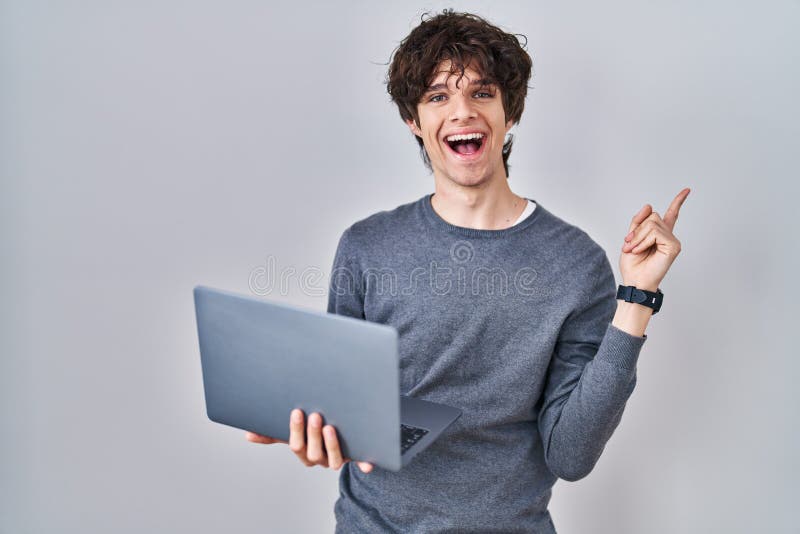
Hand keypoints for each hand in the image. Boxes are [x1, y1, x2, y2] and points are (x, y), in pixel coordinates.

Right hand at [245, 409, 373, 472]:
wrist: (342, 439)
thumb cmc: (313, 434)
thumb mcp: (295, 432)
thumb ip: (274, 434)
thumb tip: (247, 435)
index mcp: (304, 452)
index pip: (296, 445)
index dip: (296, 430)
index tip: (297, 412)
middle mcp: (320, 458)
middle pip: (313, 453)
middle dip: (312, 435)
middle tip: (314, 415)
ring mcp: (337, 459)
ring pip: (333, 460)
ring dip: (332, 445)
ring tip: (330, 427)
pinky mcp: (355, 458)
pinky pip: (360, 463)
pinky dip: (364, 463)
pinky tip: (367, 463)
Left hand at [620, 188, 689, 290]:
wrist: (634, 281)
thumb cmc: (633, 265)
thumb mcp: (630, 238)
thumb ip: (638, 222)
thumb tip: (649, 205)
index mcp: (659, 234)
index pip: (671, 214)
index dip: (678, 201)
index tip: (687, 190)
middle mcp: (668, 236)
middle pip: (653, 216)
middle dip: (637, 230)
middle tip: (629, 244)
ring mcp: (673, 241)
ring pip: (653, 223)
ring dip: (638, 237)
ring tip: (634, 250)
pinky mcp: (674, 246)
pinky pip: (655, 233)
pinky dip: (644, 241)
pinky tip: (642, 250)